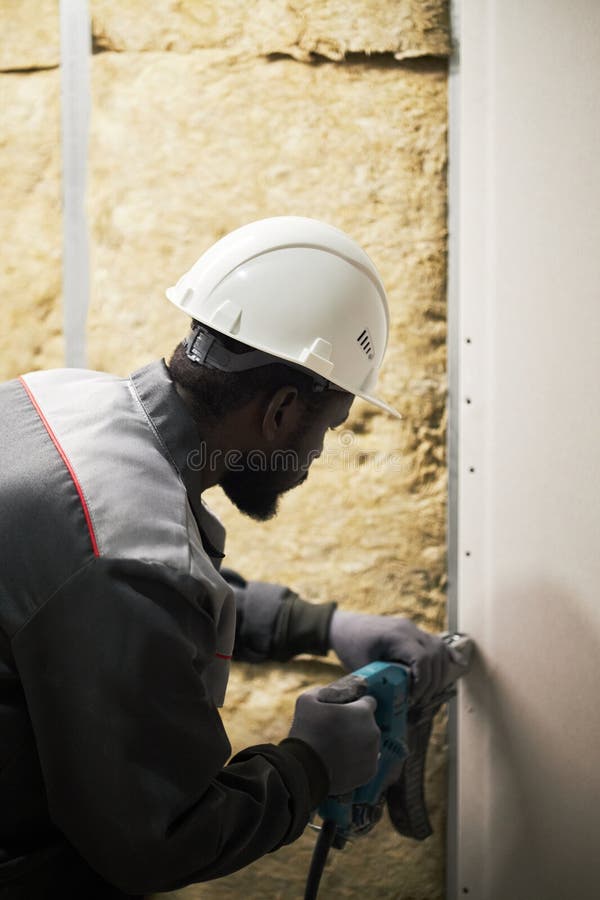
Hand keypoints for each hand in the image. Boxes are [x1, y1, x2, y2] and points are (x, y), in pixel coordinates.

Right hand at [287, 687, 379, 794]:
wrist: (304, 770)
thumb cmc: (306, 732)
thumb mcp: (308, 700)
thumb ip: (323, 691)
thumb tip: (329, 690)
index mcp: (362, 712)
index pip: (369, 702)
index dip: (357, 704)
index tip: (346, 710)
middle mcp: (373, 732)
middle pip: (368, 723)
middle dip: (356, 724)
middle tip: (336, 731)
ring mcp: (373, 754)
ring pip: (368, 743)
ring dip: (357, 742)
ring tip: (336, 748)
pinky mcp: (370, 772)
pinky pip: (366, 761)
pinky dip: (357, 761)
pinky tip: (340, 761)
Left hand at [329, 610, 452, 704]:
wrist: (343, 626)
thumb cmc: (349, 645)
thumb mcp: (361, 666)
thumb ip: (380, 683)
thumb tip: (394, 707)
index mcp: (396, 636)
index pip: (423, 659)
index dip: (423, 682)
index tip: (412, 699)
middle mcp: (409, 628)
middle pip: (435, 656)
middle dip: (432, 682)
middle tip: (419, 700)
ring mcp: (412, 628)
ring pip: (439, 648)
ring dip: (439, 672)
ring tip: (427, 692)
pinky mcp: (413, 631)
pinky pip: (436, 641)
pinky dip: (448, 654)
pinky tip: (459, 664)